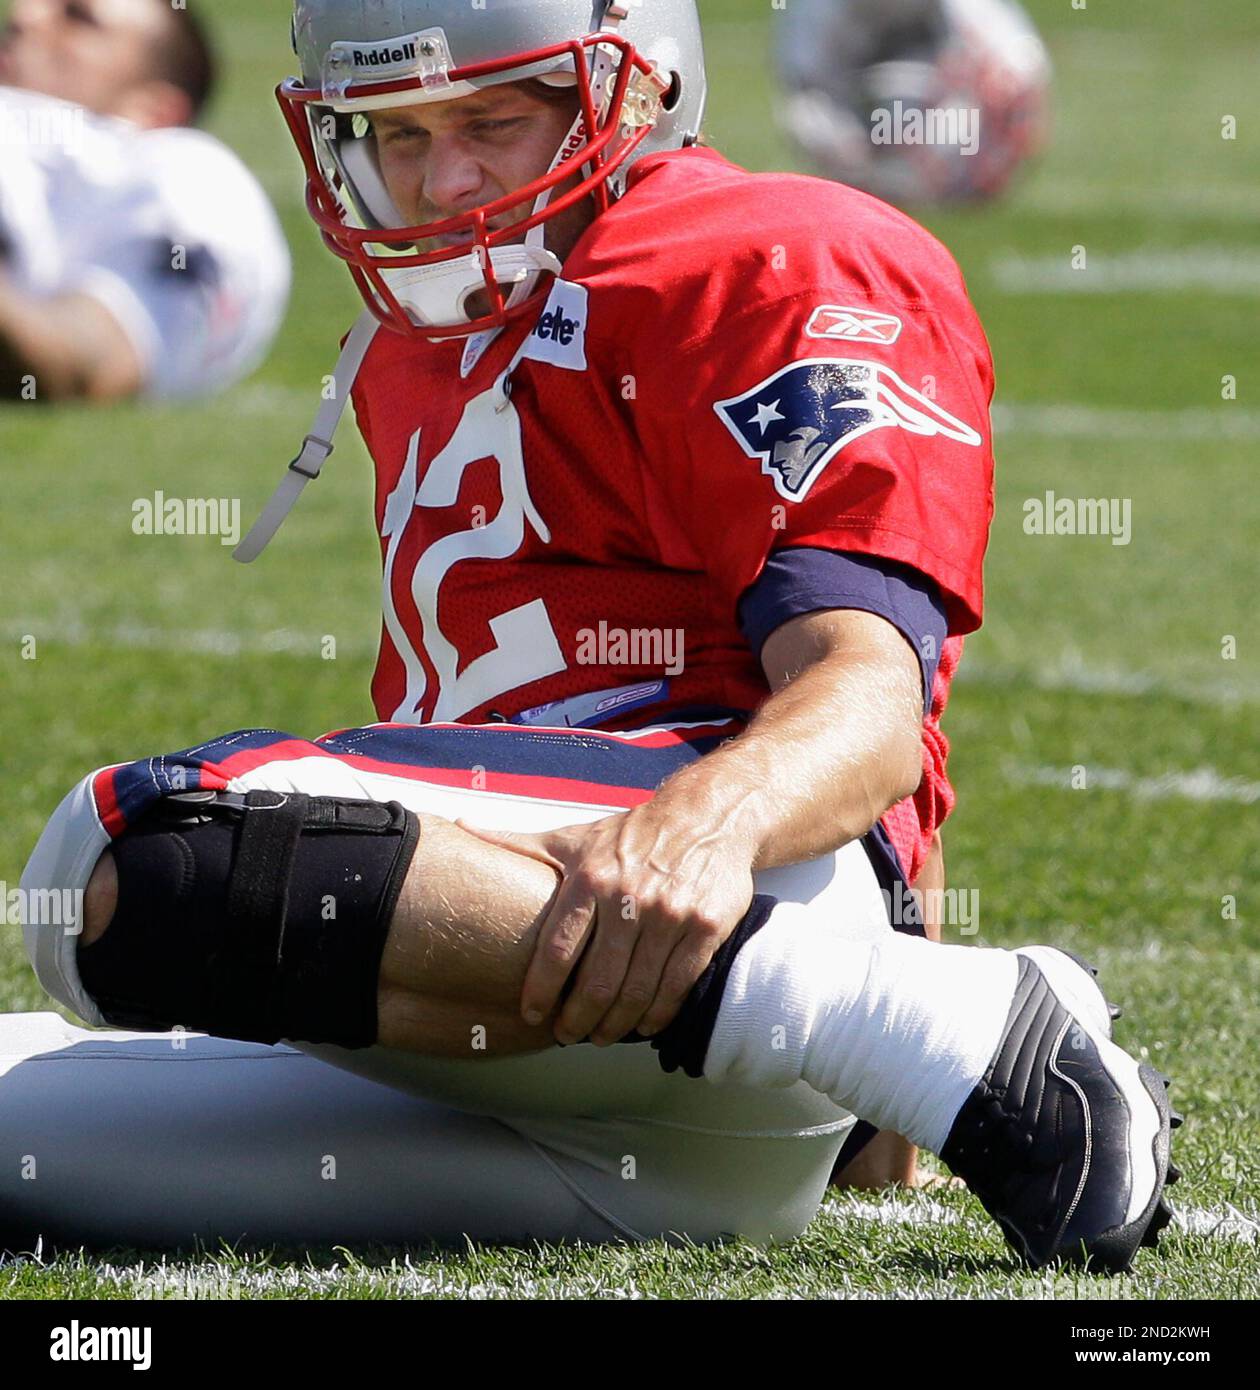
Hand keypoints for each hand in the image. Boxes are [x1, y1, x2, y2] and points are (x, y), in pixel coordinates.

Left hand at [457, 800, 756, 1045]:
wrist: (706, 817)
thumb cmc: (629, 834)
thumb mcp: (572, 837)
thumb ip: (517, 843)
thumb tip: (459, 826)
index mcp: (590, 878)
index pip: (557, 950)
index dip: (541, 991)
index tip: (532, 1015)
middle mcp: (629, 898)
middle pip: (597, 982)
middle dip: (579, 1020)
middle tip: (568, 1034)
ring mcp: (670, 914)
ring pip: (637, 991)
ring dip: (617, 1025)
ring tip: (603, 1036)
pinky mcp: (705, 926)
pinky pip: (677, 985)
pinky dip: (658, 1014)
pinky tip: (644, 1024)